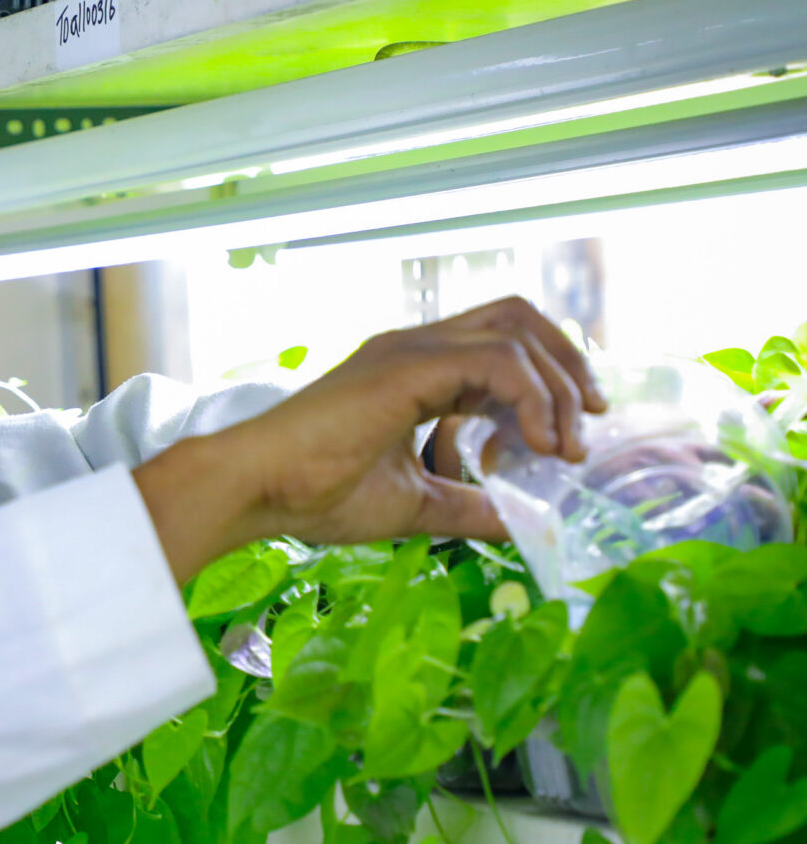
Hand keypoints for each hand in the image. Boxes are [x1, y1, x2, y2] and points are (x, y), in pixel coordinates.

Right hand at [136, 298, 603, 577]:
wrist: (258, 488)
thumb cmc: (313, 494)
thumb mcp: (413, 504)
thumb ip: (468, 506)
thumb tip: (523, 526)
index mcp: (413, 370)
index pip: (501, 343)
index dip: (549, 380)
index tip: (567, 436)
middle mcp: (416, 346)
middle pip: (519, 317)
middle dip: (568, 367)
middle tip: (585, 427)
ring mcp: (411, 349)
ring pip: (517, 333)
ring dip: (556, 388)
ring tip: (560, 448)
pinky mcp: (409, 365)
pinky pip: (499, 362)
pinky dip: (532, 398)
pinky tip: (533, 444)